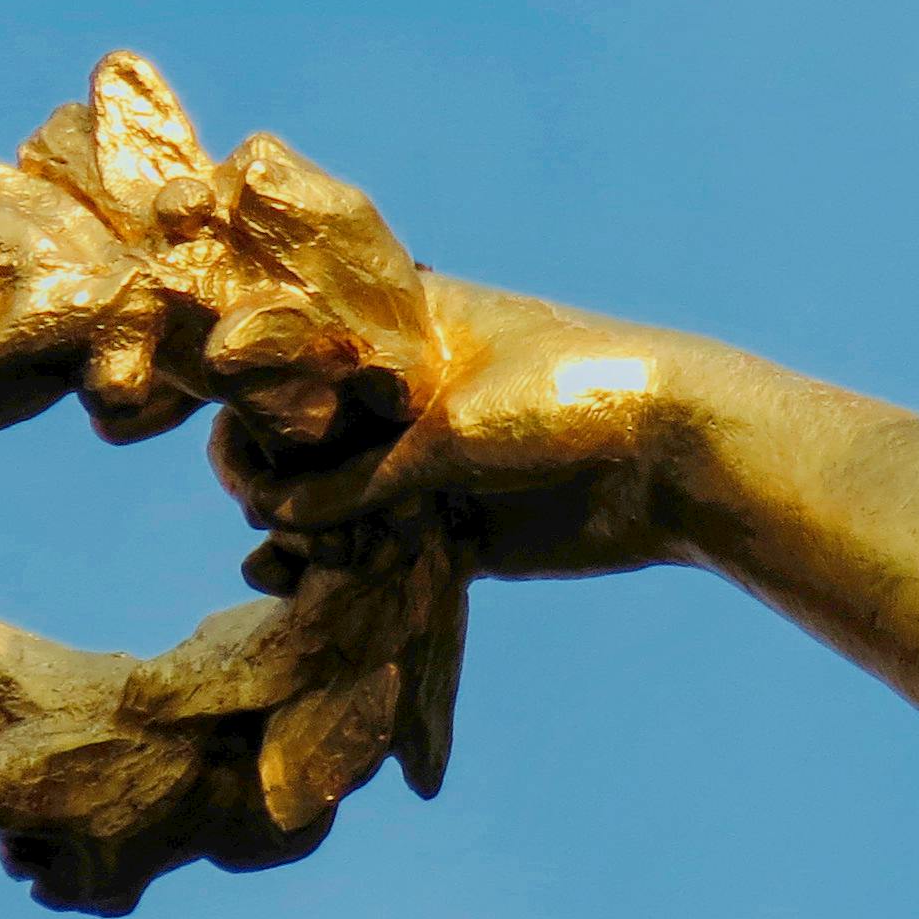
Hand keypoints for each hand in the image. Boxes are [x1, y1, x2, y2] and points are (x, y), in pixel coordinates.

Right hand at [213, 265, 706, 584]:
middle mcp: (406, 393)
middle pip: (305, 439)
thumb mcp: (445, 432)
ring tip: (302, 564)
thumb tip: (269, 512)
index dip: (256, 408)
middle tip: (279, 520)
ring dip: (305, 535)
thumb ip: (353, 477)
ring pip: (336, 502)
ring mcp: (430, 461)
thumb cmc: (563, 400)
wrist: (674, 457)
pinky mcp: (459, 525)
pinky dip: (346, 568)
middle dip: (275, 482)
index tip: (244, 453)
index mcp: (401, 331)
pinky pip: (383, 549)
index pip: (294, 363)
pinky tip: (305, 587)